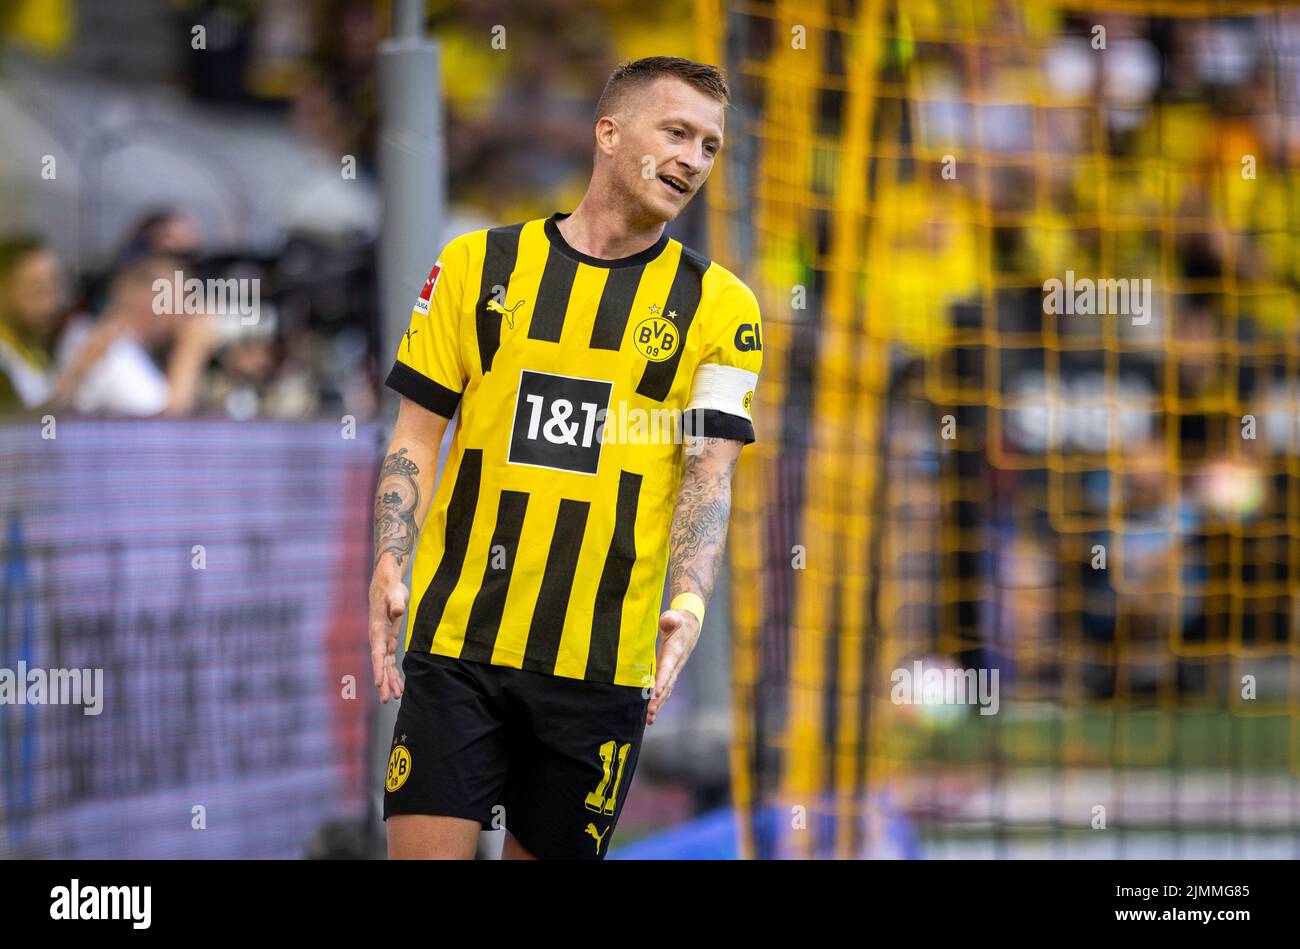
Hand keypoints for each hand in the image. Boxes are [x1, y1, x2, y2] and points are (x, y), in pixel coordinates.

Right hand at [369, 578, 408, 702]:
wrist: (386, 585)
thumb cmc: (391, 589)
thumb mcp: (395, 594)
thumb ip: (396, 603)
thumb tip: (397, 611)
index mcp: (378, 630)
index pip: (377, 654)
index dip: (378, 670)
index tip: (379, 684)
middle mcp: (378, 639)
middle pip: (380, 665)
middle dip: (383, 682)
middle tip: (386, 700)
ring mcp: (383, 641)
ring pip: (385, 666)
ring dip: (390, 681)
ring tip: (395, 697)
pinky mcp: (388, 640)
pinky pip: (390, 661)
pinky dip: (394, 673)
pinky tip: (399, 685)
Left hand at [647, 608, 700, 725]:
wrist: (690, 627)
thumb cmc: (679, 621)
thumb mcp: (676, 617)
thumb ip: (671, 619)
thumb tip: (668, 620)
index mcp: (674, 652)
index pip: (667, 667)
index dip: (661, 680)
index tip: (655, 692)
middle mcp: (676, 665)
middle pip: (666, 685)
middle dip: (658, 700)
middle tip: (650, 713)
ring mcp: (674, 671)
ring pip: (666, 691)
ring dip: (658, 705)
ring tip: (649, 720)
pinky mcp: (670, 674)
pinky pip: (664, 690)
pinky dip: (659, 702)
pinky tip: (651, 715)